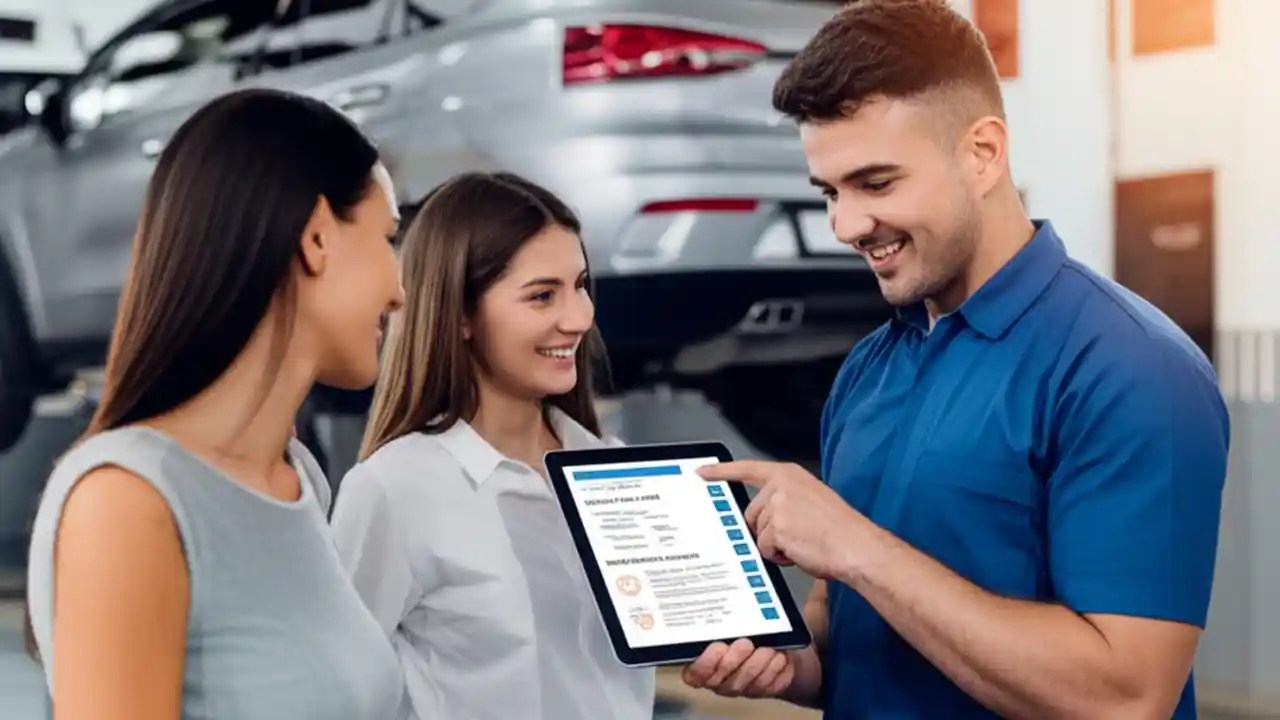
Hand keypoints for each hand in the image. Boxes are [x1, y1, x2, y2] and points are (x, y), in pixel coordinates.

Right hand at [682, 638, 794, 697]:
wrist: (763, 648)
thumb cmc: (736, 636)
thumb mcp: (722, 630)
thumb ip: (718, 629)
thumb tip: (721, 615)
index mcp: (703, 667)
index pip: (697, 672)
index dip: (708, 661)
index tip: (719, 646)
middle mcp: (720, 682)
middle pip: (726, 676)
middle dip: (738, 657)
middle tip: (746, 643)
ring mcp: (742, 689)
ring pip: (751, 680)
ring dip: (761, 661)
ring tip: (768, 648)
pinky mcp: (763, 690)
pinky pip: (770, 684)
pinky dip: (775, 668)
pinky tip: (778, 657)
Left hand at [698, 460, 881, 581]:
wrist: (856, 546)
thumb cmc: (839, 529)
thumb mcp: (810, 500)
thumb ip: (784, 500)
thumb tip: (762, 517)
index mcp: (789, 474)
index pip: (747, 469)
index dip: (721, 472)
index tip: (701, 473)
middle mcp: (780, 486)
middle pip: (751, 514)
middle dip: (767, 530)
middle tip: (797, 535)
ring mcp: (777, 505)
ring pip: (757, 533)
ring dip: (775, 544)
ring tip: (803, 542)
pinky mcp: (775, 527)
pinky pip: (764, 549)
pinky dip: (779, 556)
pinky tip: (800, 551)